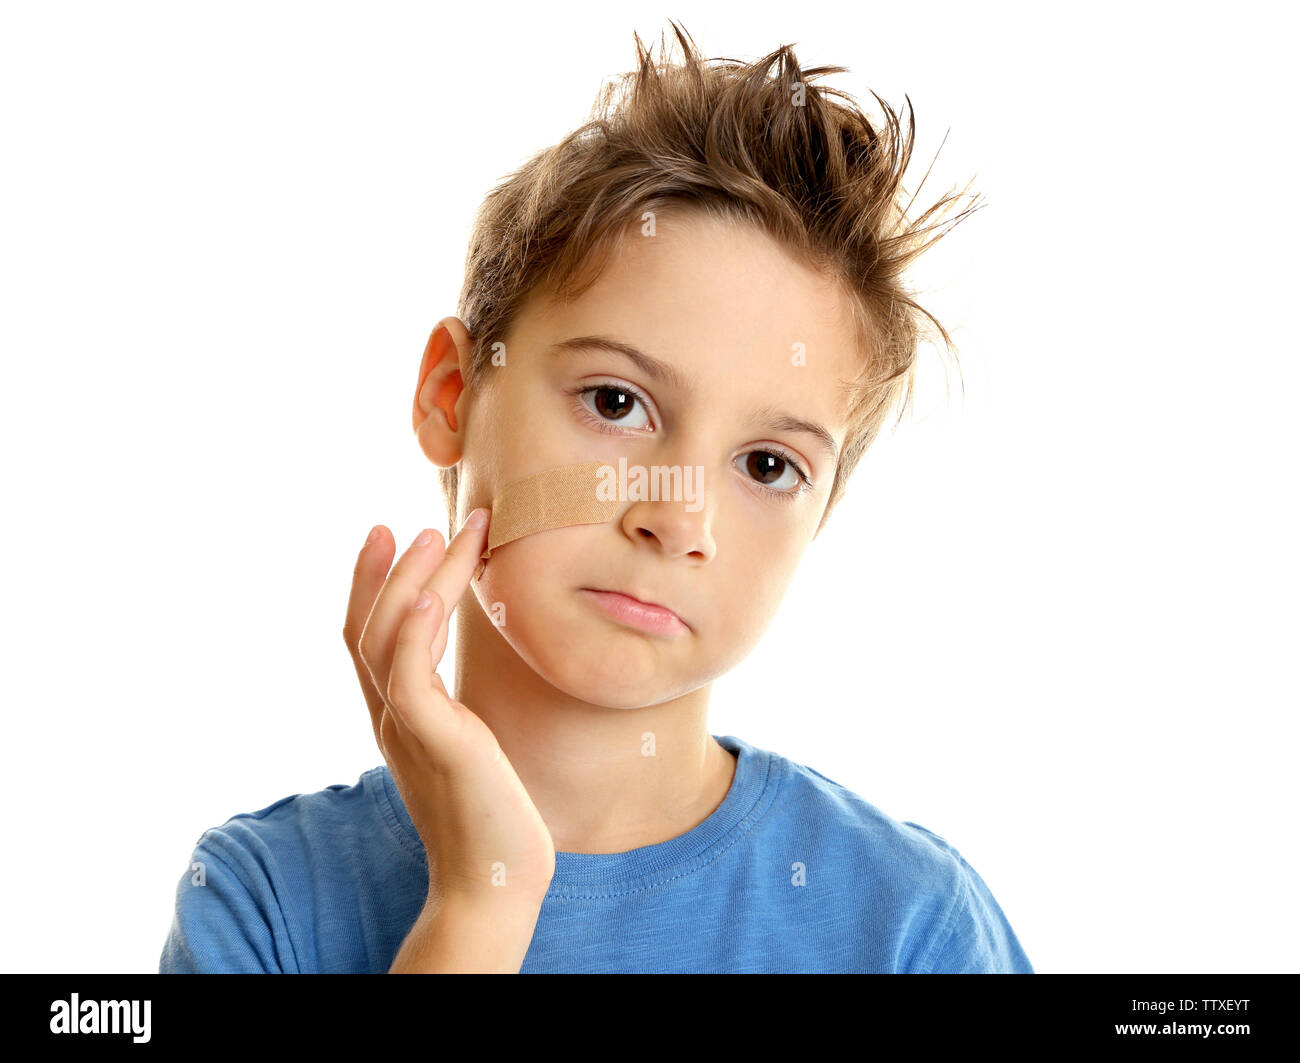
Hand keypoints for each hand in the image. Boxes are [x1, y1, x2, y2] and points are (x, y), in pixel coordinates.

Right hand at [343, 512, 555, 905]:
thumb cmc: (493, 815)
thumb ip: (455, 712)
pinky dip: (413, 634)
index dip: (373, 584)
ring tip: (435, 534)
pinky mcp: (436, 744)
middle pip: (369, 628)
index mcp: (399, 716)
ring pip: (388, 640)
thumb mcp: (470, 747)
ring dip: (410, 582)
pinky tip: (428, 598)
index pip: (370, 637)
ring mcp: (407, 731)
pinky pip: (410, 679)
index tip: (392, 534)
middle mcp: (392, 718)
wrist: (495, 880)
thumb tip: (467, 686)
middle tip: (417, 522)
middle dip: (389, 570)